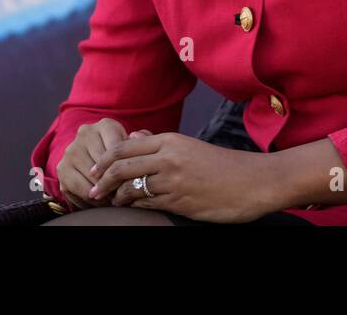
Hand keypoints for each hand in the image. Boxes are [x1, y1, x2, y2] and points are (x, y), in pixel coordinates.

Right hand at [57, 120, 153, 209]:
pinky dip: (91, 198)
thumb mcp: (132, 147)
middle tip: (125, 194)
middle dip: (116, 182)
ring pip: (91, 177)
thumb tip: (138, 136)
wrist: (92, 159)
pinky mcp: (62, 168)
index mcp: (106, 124)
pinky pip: (79, 188)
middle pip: (104, 164)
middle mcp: (85, 133)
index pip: (118, 150)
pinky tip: (101, 199)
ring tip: (115, 198)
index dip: (126, 169)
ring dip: (104, 191)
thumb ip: (140, 141)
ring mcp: (71, 150)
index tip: (133, 182)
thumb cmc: (120, 156)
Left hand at [88, 132, 277, 222]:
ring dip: (116, 197)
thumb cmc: (223, 165)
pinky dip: (135, 207)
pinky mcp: (180, 202)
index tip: (93, 170)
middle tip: (92, 191)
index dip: (104, 160)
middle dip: (101, 180)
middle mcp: (169, 158)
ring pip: (131, 189)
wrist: (255, 181)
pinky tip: (131, 209)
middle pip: (121, 167)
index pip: (125, 146)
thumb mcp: (191, 147)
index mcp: (171, 141)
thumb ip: (162, 144)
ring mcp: (174, 181)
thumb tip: (136, 137)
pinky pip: (148, 205)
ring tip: (110, 202)